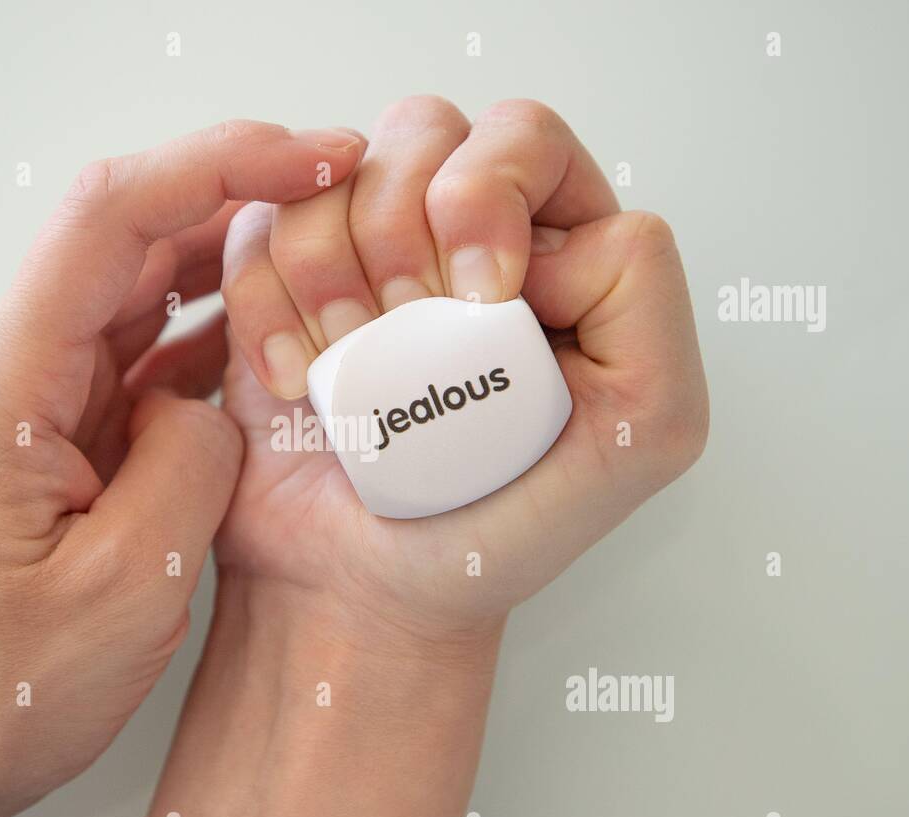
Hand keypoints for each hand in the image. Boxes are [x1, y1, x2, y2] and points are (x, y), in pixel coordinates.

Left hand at [0, 120, 361, 816]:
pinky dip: (209, 347)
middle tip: (343, 200)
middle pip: (130, 239)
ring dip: (230, 274)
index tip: (310, 158)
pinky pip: (143, 366)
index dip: (218, 166)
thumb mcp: (122, 590)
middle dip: (240, 199)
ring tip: (322, 273)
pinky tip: (267, 350)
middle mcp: (13, 376)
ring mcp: (37, 406)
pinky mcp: (59, 443)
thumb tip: (218, 400)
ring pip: (142, 297)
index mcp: (6, 389)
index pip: (110, 220)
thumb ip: (189, 466)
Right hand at [132, 96, 706, 816]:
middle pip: (427, 129)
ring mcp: (368, 259)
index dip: (494, 201)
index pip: (529, 143)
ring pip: (335, 172)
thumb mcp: (640, 433)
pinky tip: (294, 378)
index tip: (483, 308)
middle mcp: (461, 242)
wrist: (365, 594)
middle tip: (404, 326)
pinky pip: (260, 226)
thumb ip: (649, 304)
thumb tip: (554, 232)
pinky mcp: (286, 286)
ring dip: (330, 272)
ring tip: (344, 367)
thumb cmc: (494, 533)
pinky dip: (265, 301)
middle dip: (403, 226)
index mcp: (560, 256)